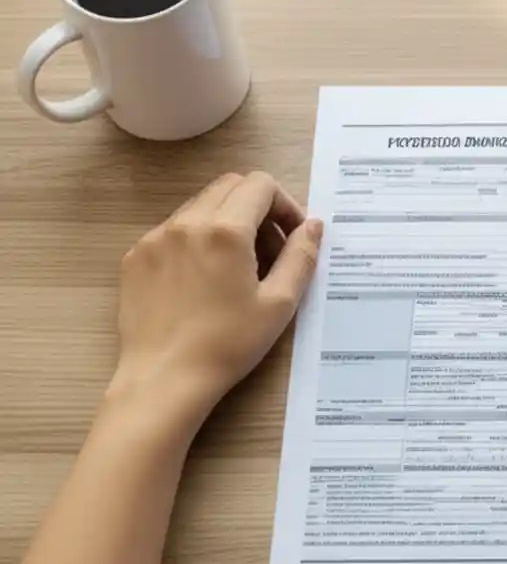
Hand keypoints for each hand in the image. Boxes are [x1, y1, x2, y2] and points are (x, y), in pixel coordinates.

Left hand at [110, 172, 322, 416]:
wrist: (164, 379)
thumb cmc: (229, 344)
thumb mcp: (279, 304)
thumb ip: (301, 257)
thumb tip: (313, 226)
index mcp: (225, 230)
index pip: (261, 184)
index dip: (285, 205)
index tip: (291, 238)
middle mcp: (187, 222)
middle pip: (229, 186)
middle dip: (257, 207)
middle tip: (269, 250)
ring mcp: (156, 237)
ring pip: (200, 205)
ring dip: (227, 221)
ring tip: (236, 266)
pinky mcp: (136, 256)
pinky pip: (173, 229)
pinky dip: (197, 239)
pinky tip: (202, 280)